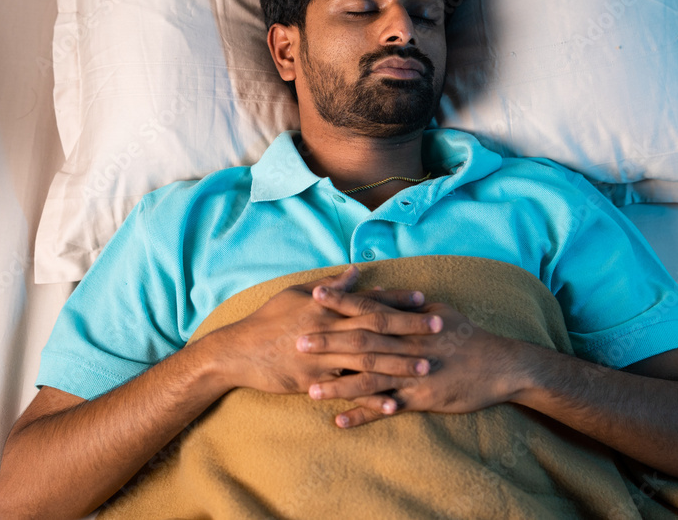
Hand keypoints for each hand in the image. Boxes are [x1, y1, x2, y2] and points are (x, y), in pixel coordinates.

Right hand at [212, 265, 442, 395]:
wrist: (237, 352)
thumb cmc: (268, 319)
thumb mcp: (297, 293)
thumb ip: (331, 284)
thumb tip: (356, 271)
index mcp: (326, 305)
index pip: (369, 300)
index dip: (398, 299)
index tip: (425, 298)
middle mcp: (328, 329)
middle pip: (377, 328)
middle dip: (410, 328)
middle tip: (440, 327)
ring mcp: (322, 357)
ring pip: (368, 361)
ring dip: (399, 364)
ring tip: (427, 367)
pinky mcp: (315, 382)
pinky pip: (349, 391)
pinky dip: (373, 399)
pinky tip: (395, 405)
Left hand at [300, 299, 524, 427]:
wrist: (500, 366)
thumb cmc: (468, 336)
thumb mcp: (440, 312)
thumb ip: (408, 306)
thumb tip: (382, 293)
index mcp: (410, 323)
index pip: (370, 308)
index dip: (342, 301)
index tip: (315, 294)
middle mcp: (408, 346)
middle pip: (362, 343)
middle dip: (329, 342)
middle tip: (296, 341)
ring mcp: (413, 374)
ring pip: (370, 379)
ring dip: (339, 385)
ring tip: (310, 390)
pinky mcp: (420, 398)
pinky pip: (387, 409)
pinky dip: (363, 415)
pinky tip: (340, 421)